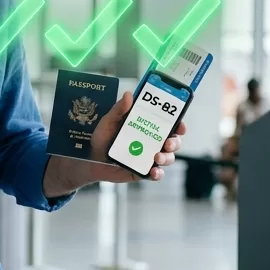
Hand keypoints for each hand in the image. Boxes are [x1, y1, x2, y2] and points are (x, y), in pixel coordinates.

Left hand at [43, 90, 184, 196]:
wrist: (89, 161)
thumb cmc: (101, 138)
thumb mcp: (108, 122)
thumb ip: (118, 110)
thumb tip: (129, 95)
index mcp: (147, 127)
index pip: (168, 124)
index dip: (179, 124)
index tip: (180, 124)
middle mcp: (151, 142)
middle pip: (173, 141)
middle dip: (175, 142)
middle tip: (167, 143)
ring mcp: (149, 157)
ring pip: (168, 158)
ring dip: (167, 158)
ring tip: (157, 157)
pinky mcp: (143, 171)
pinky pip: (156, 174)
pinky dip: (158, 173)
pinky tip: (153, 171)